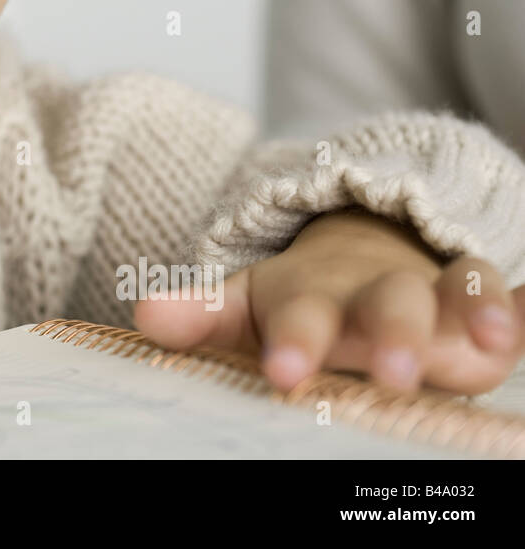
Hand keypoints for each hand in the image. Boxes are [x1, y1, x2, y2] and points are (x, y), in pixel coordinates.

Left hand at [133, 207, 524, 394]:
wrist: (355, 257)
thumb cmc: (297, 304)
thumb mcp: (247, 307)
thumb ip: (199, 315)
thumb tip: (143, 316)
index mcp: (311, 299)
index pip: (300, 317)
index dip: (295, 343)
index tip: (284, 373)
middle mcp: (374, 292)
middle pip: (386, 305)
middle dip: (392, 334)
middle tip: (393, 372)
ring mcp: (430, 291)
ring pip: (455, 291)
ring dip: (471, 312)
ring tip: (491, 344)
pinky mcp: (474, 297)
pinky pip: (505, 292)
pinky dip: (520, 303)